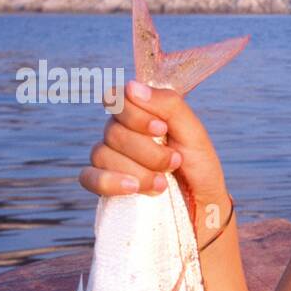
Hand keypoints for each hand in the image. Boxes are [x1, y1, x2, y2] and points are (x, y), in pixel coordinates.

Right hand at [79, 79, 229, 232]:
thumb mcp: (193, 131)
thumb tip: (133, 87)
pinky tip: (132, 188)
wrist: (202, 203)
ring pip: (103, 155)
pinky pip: (89, 178)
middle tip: (174, 162)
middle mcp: (121, 133)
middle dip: (148, 151)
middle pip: (113, 132)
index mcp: (140, 114)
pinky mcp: (106, 184)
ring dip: (138, 171)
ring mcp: (110, 158)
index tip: (161, 129)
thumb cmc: (198, 165)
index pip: (116, 99)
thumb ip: (168, 105)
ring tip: (163, 183)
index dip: (135, 115)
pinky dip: (109, 182)